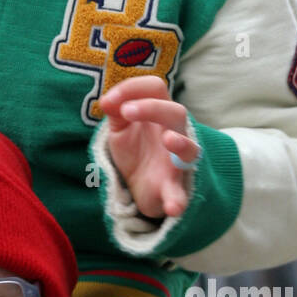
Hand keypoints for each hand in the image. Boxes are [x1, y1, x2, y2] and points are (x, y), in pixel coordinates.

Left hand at [97, 76, 200, 219]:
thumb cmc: (135, 149)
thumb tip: (106, 100)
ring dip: (181, 143)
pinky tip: (173, 208)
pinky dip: (178, 201)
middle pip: (176, 112)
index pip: (156, 88)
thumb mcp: (120, 128)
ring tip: (168, 140)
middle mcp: (173, 133)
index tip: (109, 100)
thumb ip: (115, 111)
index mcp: (159, 113)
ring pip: (190, 149)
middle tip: (126, 112)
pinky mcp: (173, 189)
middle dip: (152, 108)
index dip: (133, 88)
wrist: (139, 186)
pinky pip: (180, 195)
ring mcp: (177, 162)